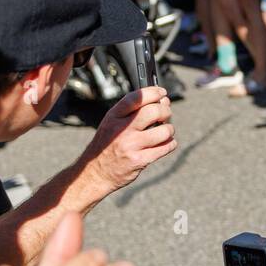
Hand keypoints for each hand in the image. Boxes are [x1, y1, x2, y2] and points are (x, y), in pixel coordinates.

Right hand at [76, 86, 176, 201]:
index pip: (136, 98)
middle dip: (166, 111)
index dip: (153, 92)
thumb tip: (163, 101)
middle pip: (154, 112)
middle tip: (166, 115)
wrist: (95, 173)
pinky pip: (166, 147)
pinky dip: (170, 144)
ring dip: (169, 130)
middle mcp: (121, 130)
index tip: (162, 93)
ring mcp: (130, 145)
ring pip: (164, 131)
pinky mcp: (139, 160)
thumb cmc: (108, 146)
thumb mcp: (111, 124)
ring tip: (164, 133)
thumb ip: (133, 112)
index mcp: (113, 117)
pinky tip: (165, 144)